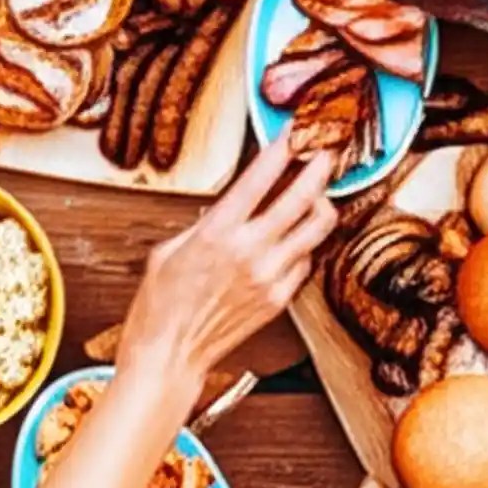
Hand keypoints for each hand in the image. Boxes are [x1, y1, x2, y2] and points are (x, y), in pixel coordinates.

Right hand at [116, 134, 336, 388]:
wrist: (169, 353)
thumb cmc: (161, 303)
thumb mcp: (170, 248)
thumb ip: (206, 223)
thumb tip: (231, 205)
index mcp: (217, 231)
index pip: (260, 178)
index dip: (283, 150)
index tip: (294, 134)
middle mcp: (250, 250)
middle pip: (302, 197)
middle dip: (319, 168)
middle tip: (326, 152)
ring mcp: (270, 276)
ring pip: (317, 228)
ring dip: (323, 205)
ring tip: (321, 194)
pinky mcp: (281, 299)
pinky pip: (307, 261)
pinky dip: (307, 245)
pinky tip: (299, 239)